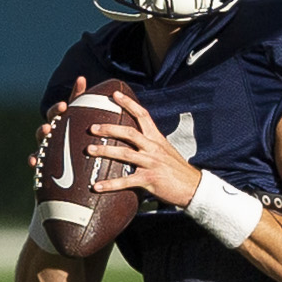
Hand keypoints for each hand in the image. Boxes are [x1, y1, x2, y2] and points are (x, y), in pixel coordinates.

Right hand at [27, 78, 82, 184]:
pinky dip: (33, 161)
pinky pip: (36, 164)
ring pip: (38, 145)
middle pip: (44, 131)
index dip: (57, 110)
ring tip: (42, 146)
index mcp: (60, 125)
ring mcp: (45, 151)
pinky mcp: (43, 165)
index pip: (55, 115)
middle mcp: (50, 137)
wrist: (78, 163)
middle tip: (49, 127)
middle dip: (44, 128)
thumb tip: (81, 77)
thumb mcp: (84, 119)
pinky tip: (33, 162)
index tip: (63, 106)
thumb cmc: (80, 136)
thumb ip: (83, 101)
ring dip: (38, 145)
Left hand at [89, 86, 202, 208]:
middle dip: (110, 128)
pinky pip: (126, 181)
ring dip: (106, 151)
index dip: (129, 104)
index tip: (115, 94)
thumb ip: (148, 144)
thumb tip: (132, 139)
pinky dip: (110, 184)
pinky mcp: (150, 179)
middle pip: (130, 132)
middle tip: (92, 127)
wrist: (193, 187)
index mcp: (156, 139)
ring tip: (89, 150)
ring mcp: (151, 163)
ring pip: (125, 154)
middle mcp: (153, 147)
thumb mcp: (164, 151)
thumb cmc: (175, 170)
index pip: (143, 115)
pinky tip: (96, 186)